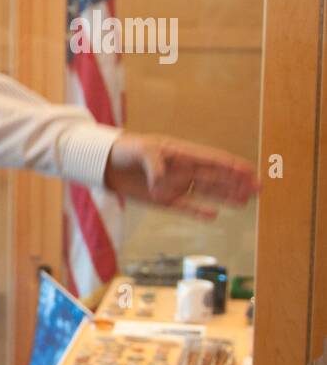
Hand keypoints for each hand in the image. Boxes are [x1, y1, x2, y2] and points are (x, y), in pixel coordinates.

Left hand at [103, 133, 258, 219]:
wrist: (105, 163)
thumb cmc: (125, 149)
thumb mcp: (140, 150)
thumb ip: (153, 163)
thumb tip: (160, 183)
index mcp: (183, 153)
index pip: (213, 160)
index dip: (233, 166)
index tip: (252, 172)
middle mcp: (184, 170)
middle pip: (216, 177)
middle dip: (237, 182)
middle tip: (258, 189)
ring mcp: (175, 185)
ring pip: (207, 192)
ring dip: (226, 196)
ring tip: (246, 201)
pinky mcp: (163, 200)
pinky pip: (185, 207)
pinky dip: (198, 211)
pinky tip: (214, 215)